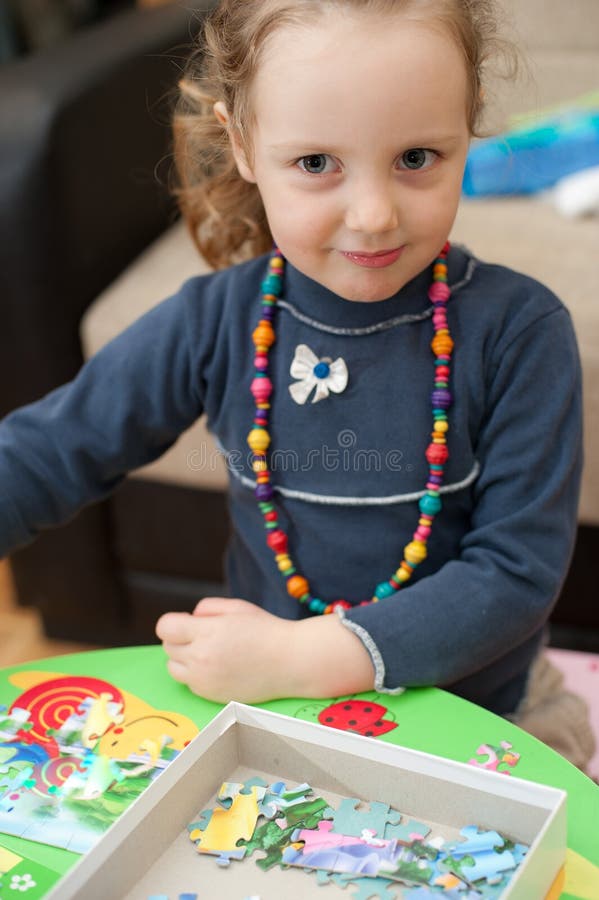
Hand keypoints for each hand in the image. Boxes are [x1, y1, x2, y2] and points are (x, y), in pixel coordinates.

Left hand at [156, 597, 290, 702]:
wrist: (291, 662)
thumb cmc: (266, 630)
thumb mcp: (236, 607)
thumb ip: (206, 608)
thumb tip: (190, 619)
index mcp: (206, 632)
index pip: (165, 627)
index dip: (174, 622)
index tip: (187, 622)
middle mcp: (201, 658)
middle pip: (168, 647)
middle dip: (181, 638)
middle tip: (205, 635)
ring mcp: (205, 680)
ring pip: (173, 668)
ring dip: (184, 658)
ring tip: (208, 652)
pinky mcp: (211, 696)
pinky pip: (189, 683)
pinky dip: (196, 675)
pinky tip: (217, 666)